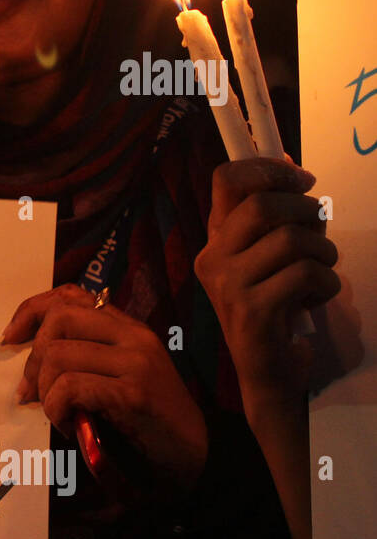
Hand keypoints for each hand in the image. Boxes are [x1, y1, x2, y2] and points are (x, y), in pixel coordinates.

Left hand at [3, 284, 207, 486]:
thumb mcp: (116, 377)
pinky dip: (57, 409)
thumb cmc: (147, 421)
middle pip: (58, 320)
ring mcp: (136, 362)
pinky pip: (71, 388)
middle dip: (33, 359)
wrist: (195, 456)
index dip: (31, 310)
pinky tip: (69, 425)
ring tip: (59, 414)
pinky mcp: (134, 393)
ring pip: (58, 356)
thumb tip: (29, 359)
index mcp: (127, 327)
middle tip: (31, 393)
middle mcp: (133, 336)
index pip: (70, 295)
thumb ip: (85, 357)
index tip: (10, 339)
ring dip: (45, 392)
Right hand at [194, 157, 338, 421]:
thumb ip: (275, 216)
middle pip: (262, 205)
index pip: (226, 179)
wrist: (267, 370)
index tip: (300, 180)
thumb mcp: (268, 256)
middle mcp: (212, 258)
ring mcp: (227, 285)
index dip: (267, 168)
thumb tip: (293, 168)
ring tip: (319, 273)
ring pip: (291, 240)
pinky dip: (326, 285)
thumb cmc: (276, 306)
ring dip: (324, 253)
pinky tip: (313, 300)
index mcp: (215, 240)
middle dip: (306, 212)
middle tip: (319, 231)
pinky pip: (306, 274)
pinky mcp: (252, 311)